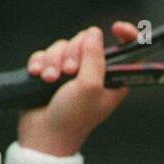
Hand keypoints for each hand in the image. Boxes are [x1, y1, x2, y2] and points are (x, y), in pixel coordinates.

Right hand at [17, 20, 139, 154]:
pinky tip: (37, 75)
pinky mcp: (51, 73)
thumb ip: (94, 57)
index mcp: (112, 79)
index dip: (126, 35)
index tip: (116, 28)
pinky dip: (40, 62)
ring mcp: (71, 73)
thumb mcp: (90, 86)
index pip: (126, 51)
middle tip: (68, 73)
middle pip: (86, 41)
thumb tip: (94, 33)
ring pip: (63, 46)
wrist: (44, 136)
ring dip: (53, 61)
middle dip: (72, 53)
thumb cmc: (72, 117)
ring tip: (49, 79)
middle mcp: (93, 74)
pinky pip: (45, 54)